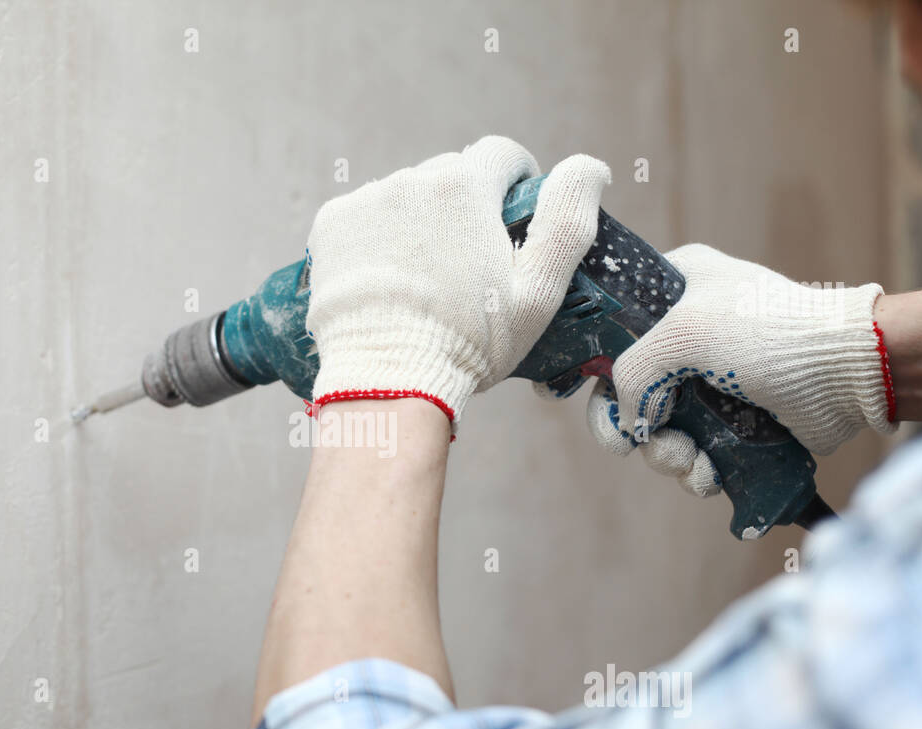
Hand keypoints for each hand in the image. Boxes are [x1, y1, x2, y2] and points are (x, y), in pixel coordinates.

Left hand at [305, 136, 609, 425]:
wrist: (387, 379)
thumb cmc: (469, 342)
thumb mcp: (538, 291)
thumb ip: (568, 221)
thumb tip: (590, 167)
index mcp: (465, 186)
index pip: (502, 154)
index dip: (516, 181)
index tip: (513, 214)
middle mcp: (411, 180)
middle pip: (451, 175)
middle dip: (465, 207)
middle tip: (468, 262)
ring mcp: (366, 201)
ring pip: (406, 196)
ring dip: (419, 221)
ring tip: (424, 277)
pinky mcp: (331, 225)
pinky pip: (365, 216)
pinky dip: (378, 237)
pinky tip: (387, 277)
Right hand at [585, 244, 896, 495]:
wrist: (846, 373)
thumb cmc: (767, 332)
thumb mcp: (682, 333)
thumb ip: (632, 370)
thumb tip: (630, 419)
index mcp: (673, 290)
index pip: (608, 326)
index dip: (587, 365)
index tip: (576, 395)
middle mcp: (685, 334)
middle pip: (626, 391)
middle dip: (631, 427)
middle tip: (639, 443)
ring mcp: (710, 379)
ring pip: (658, 430)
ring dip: (667, 455)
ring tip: (691, 462)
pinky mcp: (734, 420)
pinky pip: (694, 452)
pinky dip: (697, 469)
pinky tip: (711, 474)